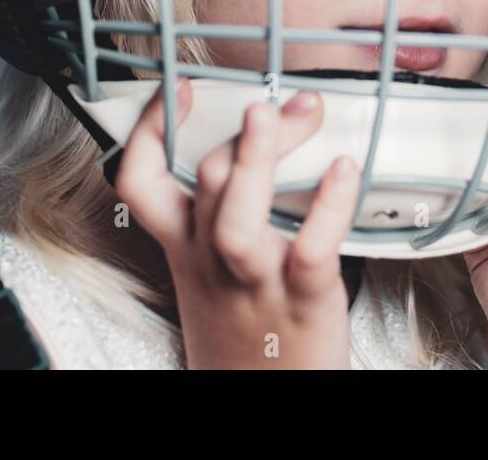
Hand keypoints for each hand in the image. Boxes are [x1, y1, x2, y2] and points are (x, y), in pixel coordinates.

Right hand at [115, 79, 362, 368]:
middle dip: (240, 129)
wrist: (263, 399)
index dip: (150, 130)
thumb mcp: (209, 273)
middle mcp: (213, 261)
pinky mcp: (304, 301)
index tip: (178, 88)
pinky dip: (328, 206)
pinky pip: (312, 250)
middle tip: (273, 98)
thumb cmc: (245, 333)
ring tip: (286, 114)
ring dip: (259, 160)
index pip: (142, 183)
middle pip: (206, 182)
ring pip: (239, 218)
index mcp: (187, 249)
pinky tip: (345, 170)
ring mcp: (257, 282)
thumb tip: (246, 149)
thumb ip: (217, 216)